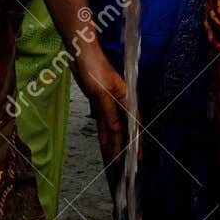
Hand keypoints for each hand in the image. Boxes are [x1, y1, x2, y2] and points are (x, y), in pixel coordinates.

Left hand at [74, 44, 127, 179]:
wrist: (82, 54)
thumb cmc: (94, 67)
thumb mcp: (101, 91)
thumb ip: (109, 112)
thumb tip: (116, 130)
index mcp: (126, 98)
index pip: (133, 125)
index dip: (135, 142)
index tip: (137, 157)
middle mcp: (120, 103)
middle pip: (124, 129)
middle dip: (124, 147)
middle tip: (125, 165)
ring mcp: (110, 103)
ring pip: (113, 128)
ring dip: (113, 143)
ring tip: (114, 160)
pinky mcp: (99, 103)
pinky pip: (103, 123)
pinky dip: (104, 134)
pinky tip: (104, 144)